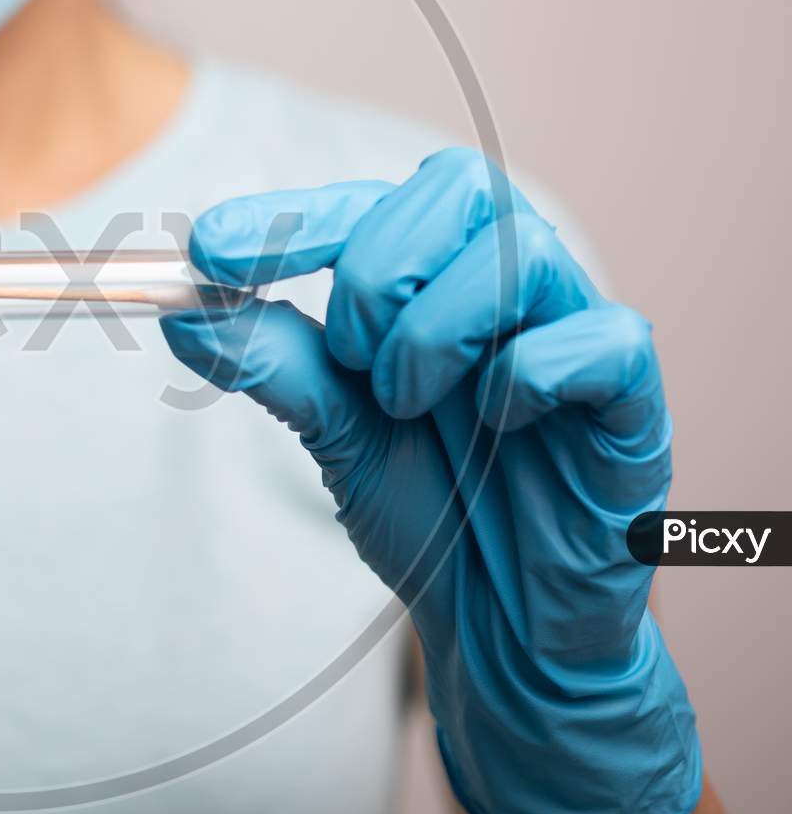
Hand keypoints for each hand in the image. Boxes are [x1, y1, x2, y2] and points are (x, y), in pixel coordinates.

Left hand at [162, 149, 701, 813]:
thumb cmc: (430, 504)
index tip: (208, 251)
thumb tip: (182, 313)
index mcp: (435, 275)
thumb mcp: (333, 430)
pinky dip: (529, 376)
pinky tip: (499, 425)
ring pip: (520, 254)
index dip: (289, 217)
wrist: (505, 624)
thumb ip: (272, 363)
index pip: (368, 201)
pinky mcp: (632, 399)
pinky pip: (601, 340)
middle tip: (351, 363)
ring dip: (436, 332)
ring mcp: (574, 332)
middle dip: (378, 274)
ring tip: (408, 406)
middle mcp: (507, 284)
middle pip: (456, 189)